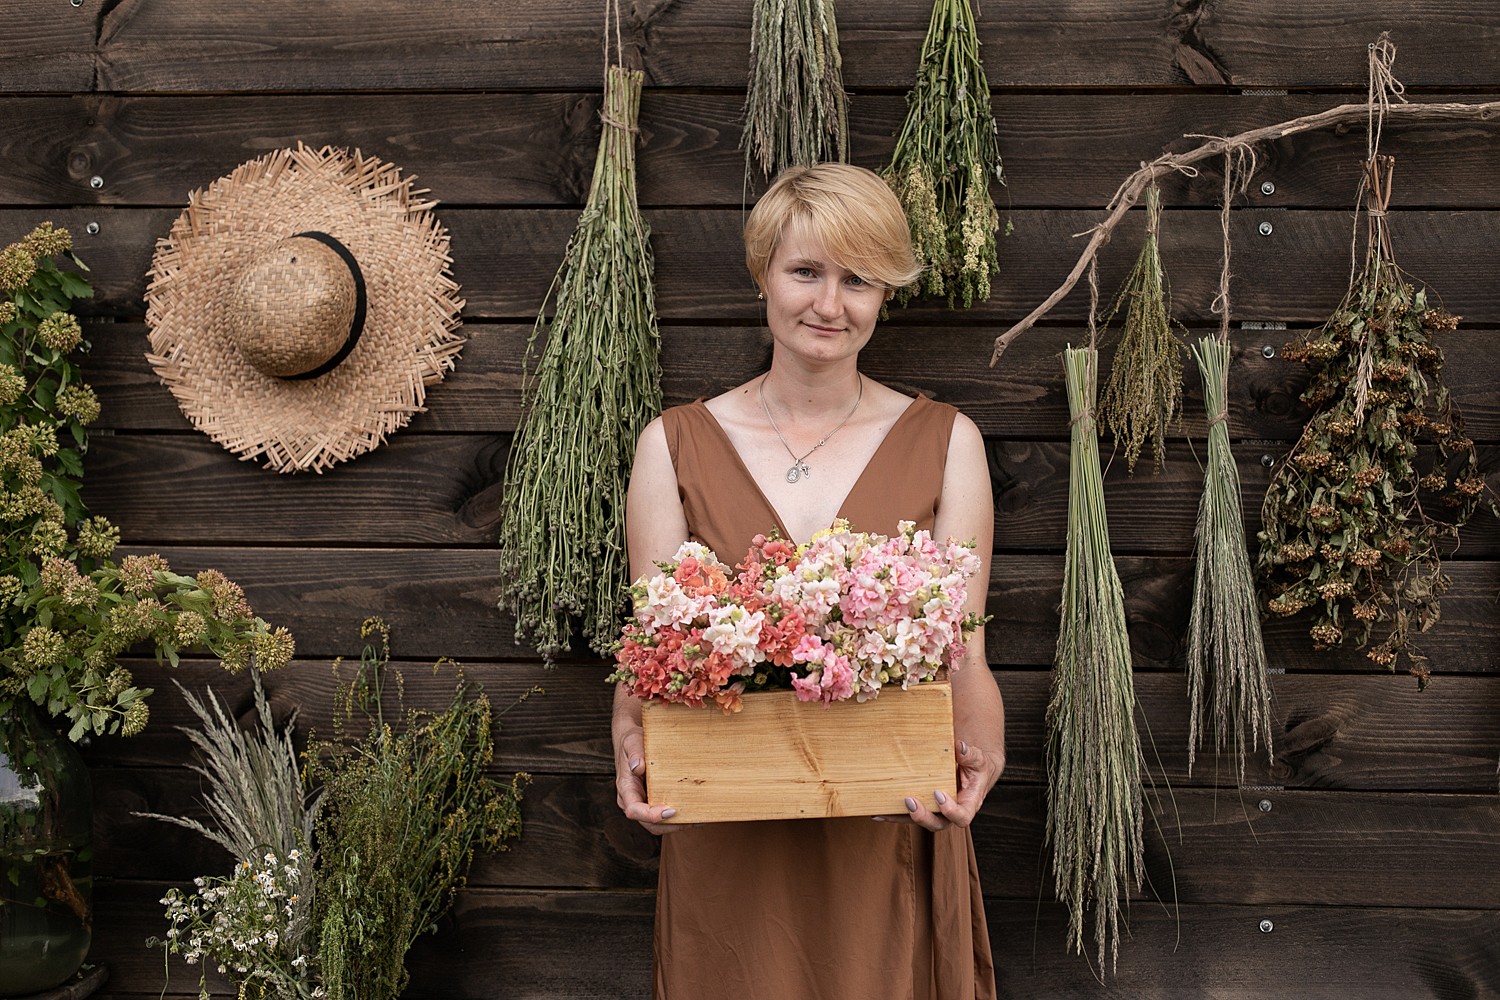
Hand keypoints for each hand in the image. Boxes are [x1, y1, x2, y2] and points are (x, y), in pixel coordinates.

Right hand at [615, 725, 688, 834]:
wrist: (634, 741)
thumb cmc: (632, 741)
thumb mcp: (631, 742)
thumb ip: (634, 753)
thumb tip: (637, 766)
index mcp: (626, 789)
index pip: (634, 810)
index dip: (651, 815)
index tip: (669, 811)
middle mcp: (633, 800)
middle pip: (649, 823)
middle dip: (670, 825)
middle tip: (691, 820)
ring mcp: (644, 802)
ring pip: (659, 824)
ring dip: (677, 825)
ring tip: (697, 819)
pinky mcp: (655, 800)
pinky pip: (666, 816)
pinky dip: (680, 818)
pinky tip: (696, 813)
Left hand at [877, 740, 1003, 831]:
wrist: (973, 771)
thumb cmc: (977, 767)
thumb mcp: (979, 760)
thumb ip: (971, 756)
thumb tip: (959, 747)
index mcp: (968, 805)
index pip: (961, 816)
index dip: (950, 810)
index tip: (939, 794)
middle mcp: (950, 813)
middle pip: (937, 824)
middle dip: (922, 815)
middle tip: (910, 801)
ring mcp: (935, 812)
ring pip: (919, 820)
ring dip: (901, 817)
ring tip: (884, 811)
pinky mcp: (923, 807)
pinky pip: (907, 814)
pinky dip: (893, 814)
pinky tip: (877, 812)